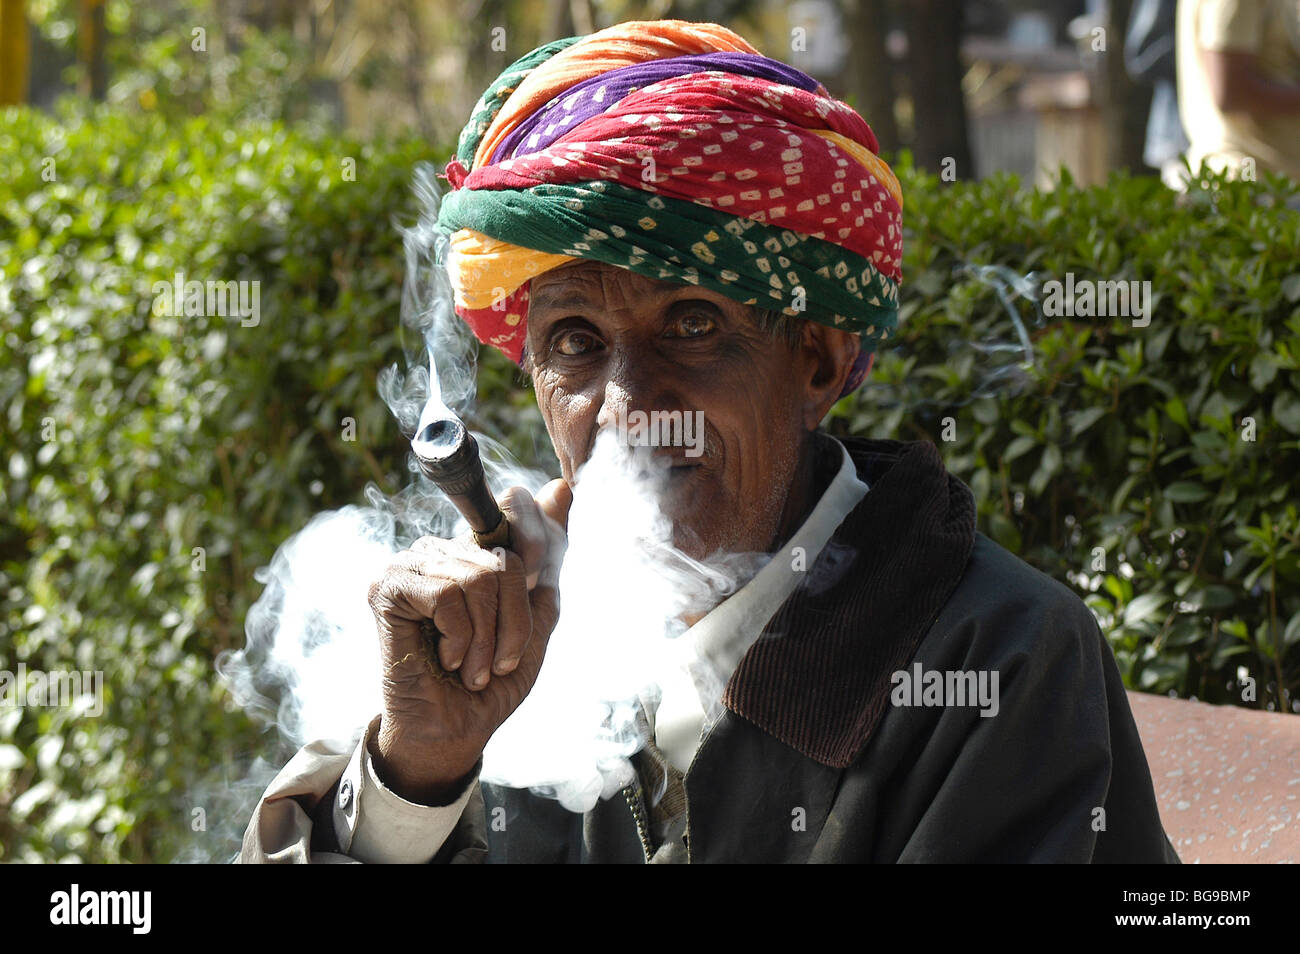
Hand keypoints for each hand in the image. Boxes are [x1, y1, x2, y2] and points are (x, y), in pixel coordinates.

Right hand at [366, 478, 571, 803]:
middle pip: (506, 558)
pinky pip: (450, 594)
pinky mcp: (387, 587)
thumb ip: (547, 558)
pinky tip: (444, 659)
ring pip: (481, 576)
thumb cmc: (491, 682)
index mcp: (474, 552)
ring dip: (488, 639)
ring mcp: (410, 565)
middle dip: (514, 623)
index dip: (536, 543)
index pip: (512, 508)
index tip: (537, 585)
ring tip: (470, 668)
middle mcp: (441, 550)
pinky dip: (460, 638)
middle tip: (496, 662)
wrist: (454, 732)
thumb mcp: (535, 620)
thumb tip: (562, 486)